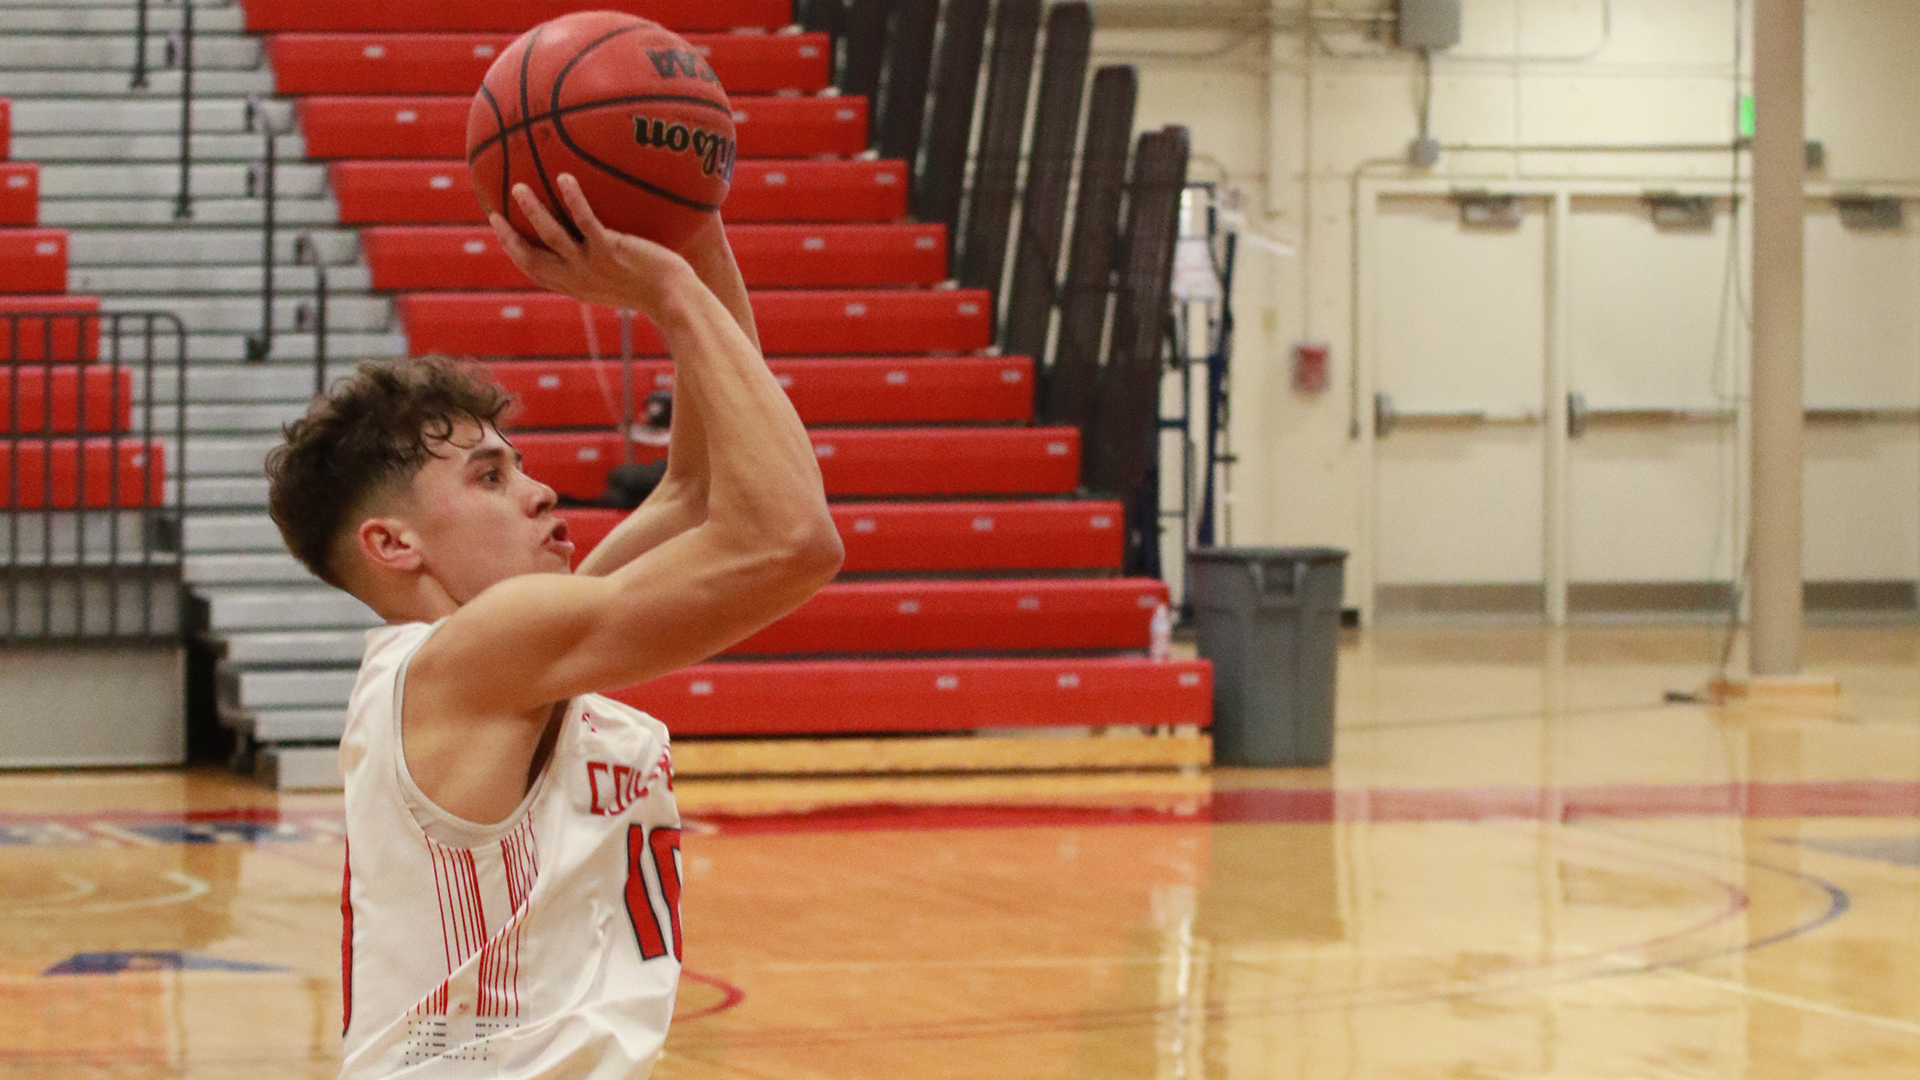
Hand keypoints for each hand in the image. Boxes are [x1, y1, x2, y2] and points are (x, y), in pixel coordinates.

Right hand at [489, 174, 695, 320]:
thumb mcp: (625, 279)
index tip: (502, 232)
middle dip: (509, 238)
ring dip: (532, 212)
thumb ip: (608, 264)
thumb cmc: (658, 289)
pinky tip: (564, 177)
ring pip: (550, 237)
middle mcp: (578, 279)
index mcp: (577, 286)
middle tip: (494, 214)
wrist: (676, 299)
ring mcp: (592, 265)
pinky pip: (585, 221)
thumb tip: (608, 240)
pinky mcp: (610, 251)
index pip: (537, 272)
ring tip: (519, 188)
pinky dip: (573, 199)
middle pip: (531, 260)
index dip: (515, 253)